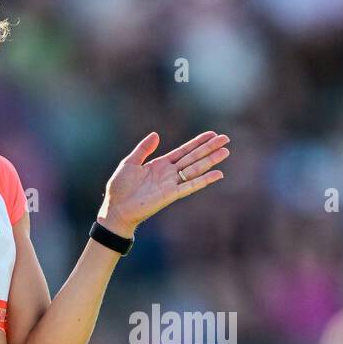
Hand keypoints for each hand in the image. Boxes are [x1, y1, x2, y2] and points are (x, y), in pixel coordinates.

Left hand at [98, 131, 229, 235]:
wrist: (116, 209)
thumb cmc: (120, 188)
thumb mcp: (130, 163)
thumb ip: (143, 149)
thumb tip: (156, 134)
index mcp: (160, 164)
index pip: (184, 151)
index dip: (198, 142)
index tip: (211, 134)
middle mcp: (170, 173)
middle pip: (194, 157)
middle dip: (210, 148)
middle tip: (226, 139)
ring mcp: (172, 184)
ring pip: (196, 169)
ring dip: (211, 160)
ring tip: (226, 151)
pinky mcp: (171, 195)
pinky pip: (191, 185)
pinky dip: (205, 180)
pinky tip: (218, 174)